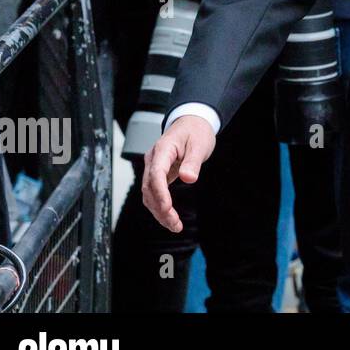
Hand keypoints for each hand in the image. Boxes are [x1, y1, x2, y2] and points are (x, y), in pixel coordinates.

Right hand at [142, 116, 216, 231]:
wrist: (191, 123)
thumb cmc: (196, 131)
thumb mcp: (200, 144)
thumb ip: (192, 162)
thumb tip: (189, 179)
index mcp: (163, 149)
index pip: (156, 174)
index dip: (160, 193)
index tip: (168, 208)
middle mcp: (153, 159)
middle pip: (150, 188)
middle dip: (160, 208)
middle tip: (175, 224)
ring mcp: (153, 167)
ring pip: (149, 194)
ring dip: (159, 211)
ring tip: (174, 226)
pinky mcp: (157, 173)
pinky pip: (154, 192)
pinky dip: (160, 206)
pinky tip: (169, 217)